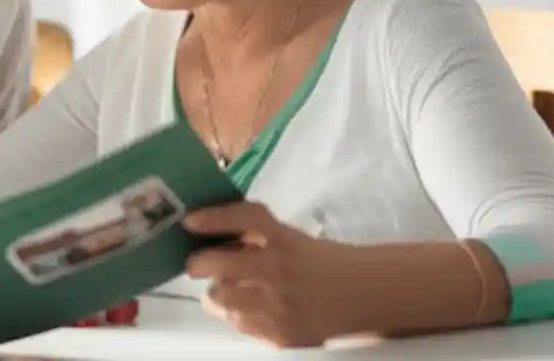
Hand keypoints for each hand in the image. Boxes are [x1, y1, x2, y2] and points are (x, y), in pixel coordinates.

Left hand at [184, 202, 355, 347]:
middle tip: (197, 265)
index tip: (189, 221)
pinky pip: (239, 325)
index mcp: (284, 240)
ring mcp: (278, 306)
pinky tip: (251, 310)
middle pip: (219, 264)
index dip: (214, 217)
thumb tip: (209, 229)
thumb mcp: (290, 238)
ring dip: (220, 294)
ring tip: (229, 290)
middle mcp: (279, 270)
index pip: (246, 219)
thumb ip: (255, 235)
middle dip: (199, 264)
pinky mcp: (281, 335)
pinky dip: (239, 316)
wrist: (364, 295)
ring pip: (221, 300)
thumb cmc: (320, 261)